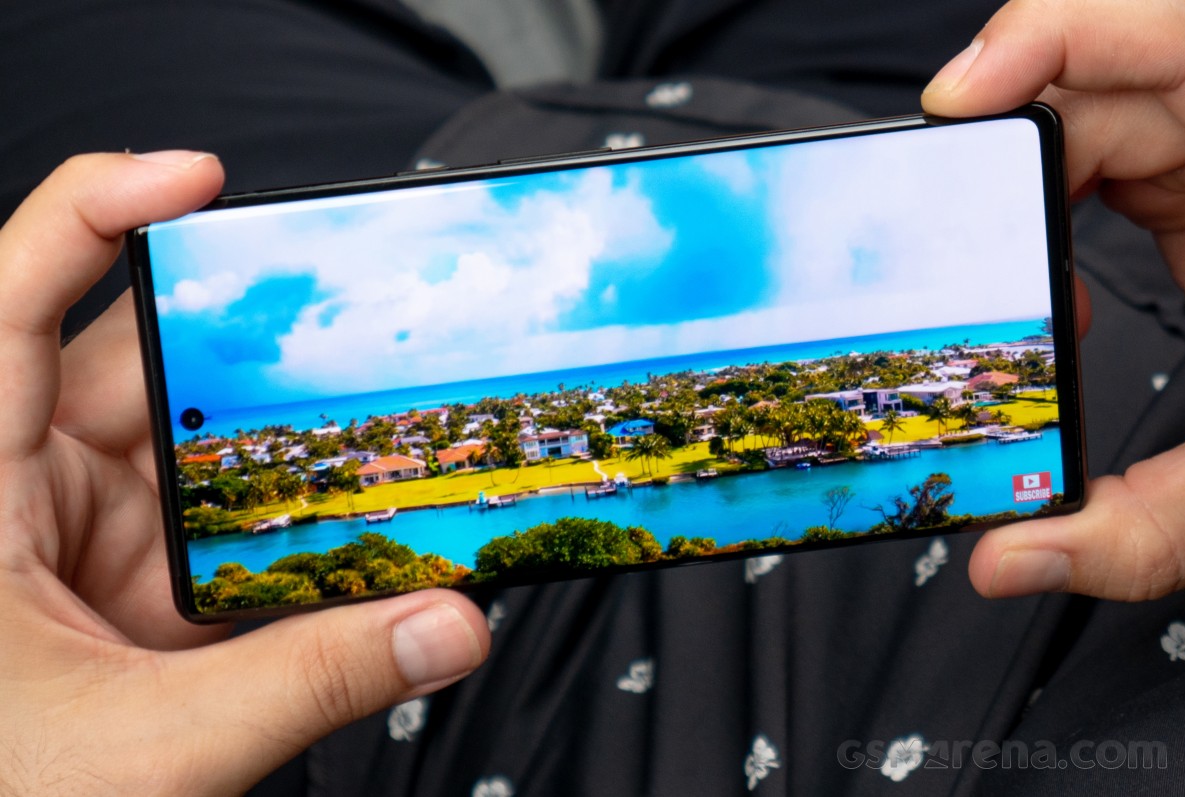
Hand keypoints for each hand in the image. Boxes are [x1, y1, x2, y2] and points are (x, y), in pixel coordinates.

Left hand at [0, 153, 488, 794]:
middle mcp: (23, 491)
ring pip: (200, 449)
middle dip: (256, 358)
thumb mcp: (148, 748)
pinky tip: (346, 532)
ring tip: (376, 443)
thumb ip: (309, 679)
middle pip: (148, 367)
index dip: (97, 212)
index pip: (11, 301)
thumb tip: (446, 624)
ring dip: (285, 455)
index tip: (201, 177)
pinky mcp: (131, 582)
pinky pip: (222, 523)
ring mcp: (82, 536)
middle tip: (357, 334)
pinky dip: (286, 526)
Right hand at [922, 0, 1184, 600]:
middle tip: (948, 240)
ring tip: (1003, 292)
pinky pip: (1102, 171)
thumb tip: (1012, 560)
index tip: (960, 100)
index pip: (1157, 27)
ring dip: (1023, 211)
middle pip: (1099, 84)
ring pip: (1088, 128)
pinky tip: (1051, 295)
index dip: (1043, 37)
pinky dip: (1052, 230)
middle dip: (1009, 164)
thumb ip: (1148, 529)